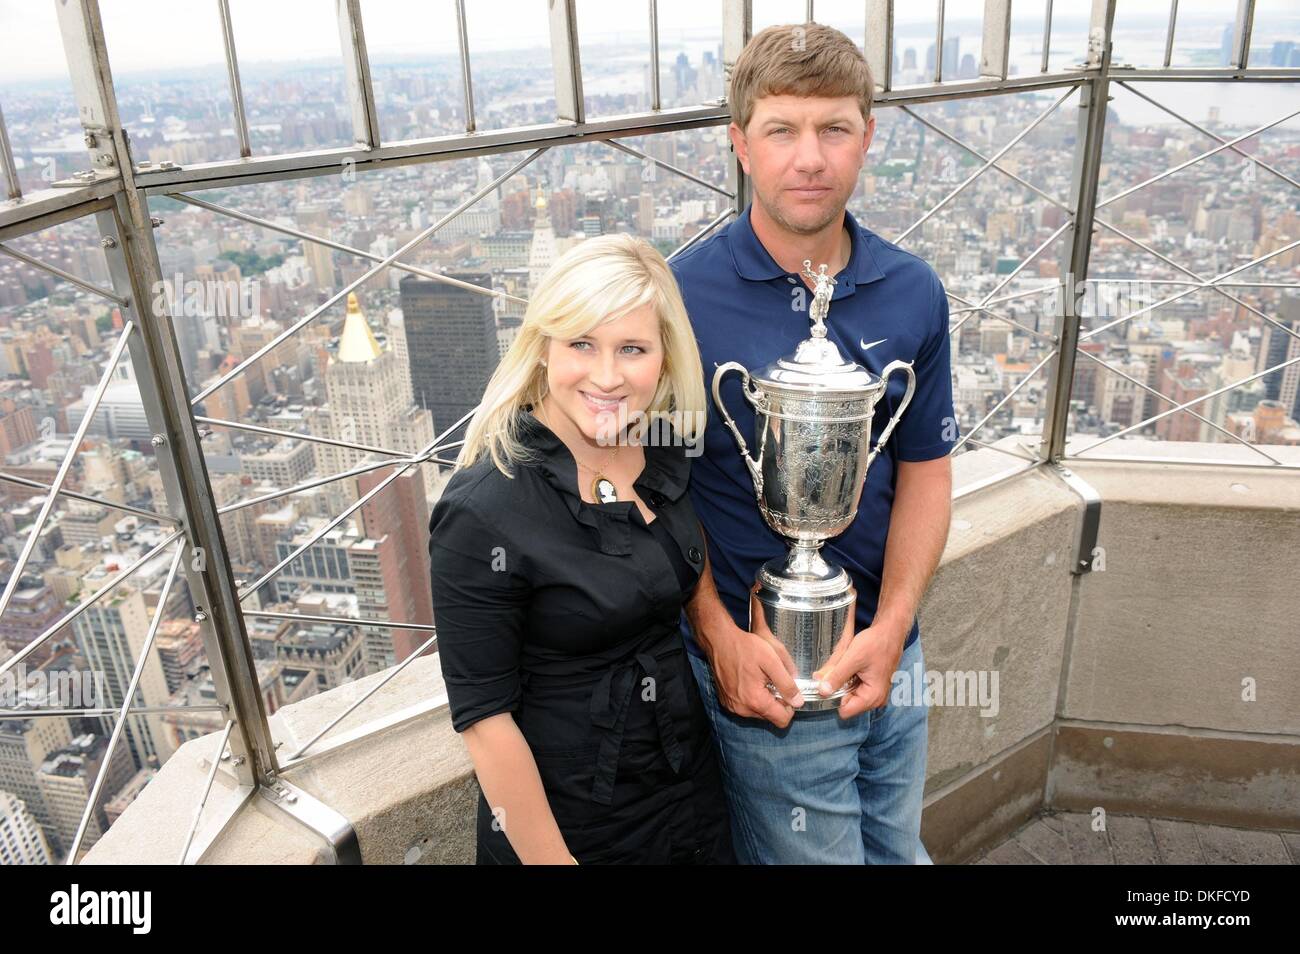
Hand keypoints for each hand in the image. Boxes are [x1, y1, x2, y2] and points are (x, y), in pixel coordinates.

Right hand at [695, 583, 802, 726]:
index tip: (787, 690)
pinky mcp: (726, 702)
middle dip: (776, 701)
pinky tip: (749, 680)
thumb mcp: (772, 661)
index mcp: (755, 701)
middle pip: (770, 716)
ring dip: (764, 699)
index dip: (790, 706)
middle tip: (773, 680)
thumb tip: (798, 702)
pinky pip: (746, 707)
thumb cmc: (745, 648)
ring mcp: (732, 706)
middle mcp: (742, 709)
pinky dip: (752, 697)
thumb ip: (787, 684)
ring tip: (760, 678)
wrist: (719, 640)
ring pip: (758, 711)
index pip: (782, 720)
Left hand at [812, 613, 907, 719]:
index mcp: (873, 696)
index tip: (826, 682)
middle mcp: (875, 699)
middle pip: (845, 702)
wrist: (890, 631)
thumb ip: (836, 676)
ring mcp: (874, 693)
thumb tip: (822, 691)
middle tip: (835, 669)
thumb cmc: (876, 643)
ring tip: (846, 665)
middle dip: (837, 687)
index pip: (845, 710)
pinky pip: (853, 687)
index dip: (833, 698)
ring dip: (841, 681)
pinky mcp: (871, 685)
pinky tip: (850, 665)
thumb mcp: (852, 659)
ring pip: (847, 693)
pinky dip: (847, 677)